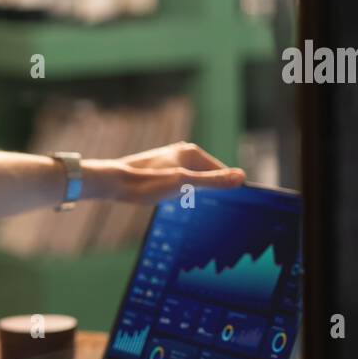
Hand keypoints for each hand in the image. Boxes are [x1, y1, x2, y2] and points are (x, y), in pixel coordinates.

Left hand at [88, 141, 244, 204]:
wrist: (116, 183)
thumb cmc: (149, 183)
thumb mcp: (185, 184)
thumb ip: (213, 181)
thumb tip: (241, 177)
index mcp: (192, 151)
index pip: (221, 171)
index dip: (224, 188)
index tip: (228, 204)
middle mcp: (183, 151)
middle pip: (207, 175)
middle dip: (208, 191)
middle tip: (202, 206)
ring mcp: (172, 160)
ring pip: (194, 180)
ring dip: (194, 193)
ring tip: (185, 203)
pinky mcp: (162, 170)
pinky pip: (182, 182)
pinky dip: (183, 192)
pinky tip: (175, 200)